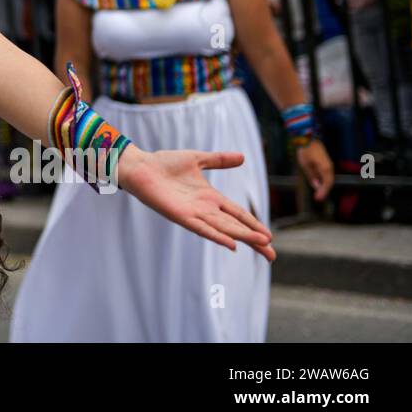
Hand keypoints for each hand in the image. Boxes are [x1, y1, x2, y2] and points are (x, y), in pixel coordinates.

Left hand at [116, 146, 275, 260]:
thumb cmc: (164, 164)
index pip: (238, 213)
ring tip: (262, 245)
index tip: (270, 237)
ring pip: (224, 228)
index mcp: (210, 197)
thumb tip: (242, 157)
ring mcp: (194, 213)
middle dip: (254, 239)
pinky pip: (202, 228)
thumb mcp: (197, 159)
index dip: (253, 224)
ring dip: (243, 237)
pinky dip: (217, 236)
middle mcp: (205, 208)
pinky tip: (232, 244)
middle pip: (235, 226)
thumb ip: (219, 160)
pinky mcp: (180, 215)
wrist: (140, 166)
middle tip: (272, 255)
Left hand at [295, 140, 334, 201]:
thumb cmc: (306, 151)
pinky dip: (324, 180)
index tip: (318, 198)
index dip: (323, 192)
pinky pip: (326, 174)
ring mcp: (328, 164)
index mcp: (325, 169)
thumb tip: (316, 186)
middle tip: (318, 198)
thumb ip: (312, 176)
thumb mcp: (306, 165)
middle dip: (324, 191)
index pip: (327, 184)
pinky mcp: (326, 162)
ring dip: (324, 186)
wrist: (308, 139)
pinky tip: (319, 183)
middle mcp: (329, 167)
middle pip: (329, 182)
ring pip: (328, 178)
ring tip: (318, 193)